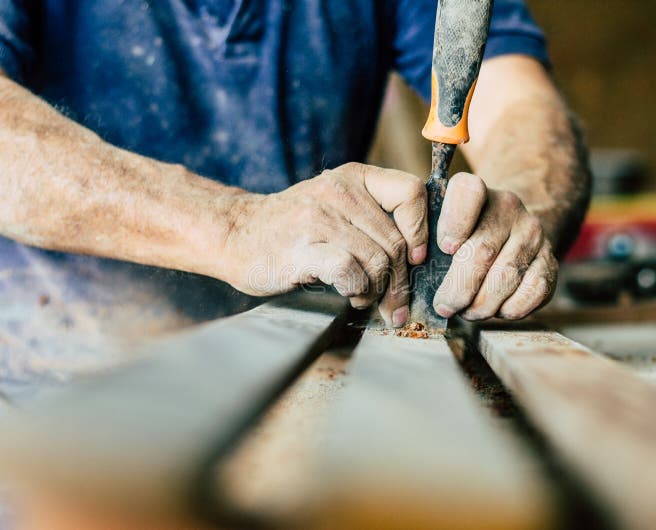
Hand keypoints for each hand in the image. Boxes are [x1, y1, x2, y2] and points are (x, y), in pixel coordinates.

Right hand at [219, 163, 427, 325]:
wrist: (235, 234)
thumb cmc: (292, 227)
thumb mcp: (335, 204)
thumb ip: (373, 218)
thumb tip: (417, 258)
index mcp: (353, 177)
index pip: (411, 192)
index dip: (420, 230)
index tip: (414, 257)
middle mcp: (338, 192)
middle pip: (395, 241)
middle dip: (399, 281)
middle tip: (392, 302)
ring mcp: (319, 218)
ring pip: (377, 260)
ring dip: (377, 290)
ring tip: (364, 297)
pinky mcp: (303, 248)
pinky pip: (350, 272)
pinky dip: (357, 290)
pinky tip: (349, 293)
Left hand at [433, 173, 557, 319]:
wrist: (511, 225)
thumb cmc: (462, 232)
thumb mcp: (441, 221)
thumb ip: (425, 237)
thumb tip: (409, 275)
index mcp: (477, 190)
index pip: (467, 193)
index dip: (454, 223)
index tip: (444, 248)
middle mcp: (509, 207)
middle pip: (482, 251)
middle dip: (459, 287)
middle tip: (445, 305)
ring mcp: (533, 234)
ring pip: (506, 277)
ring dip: (482, 303)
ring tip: (467, 311)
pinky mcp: (549, 261)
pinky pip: (533, 291)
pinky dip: (511, 308)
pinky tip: (497, 310)